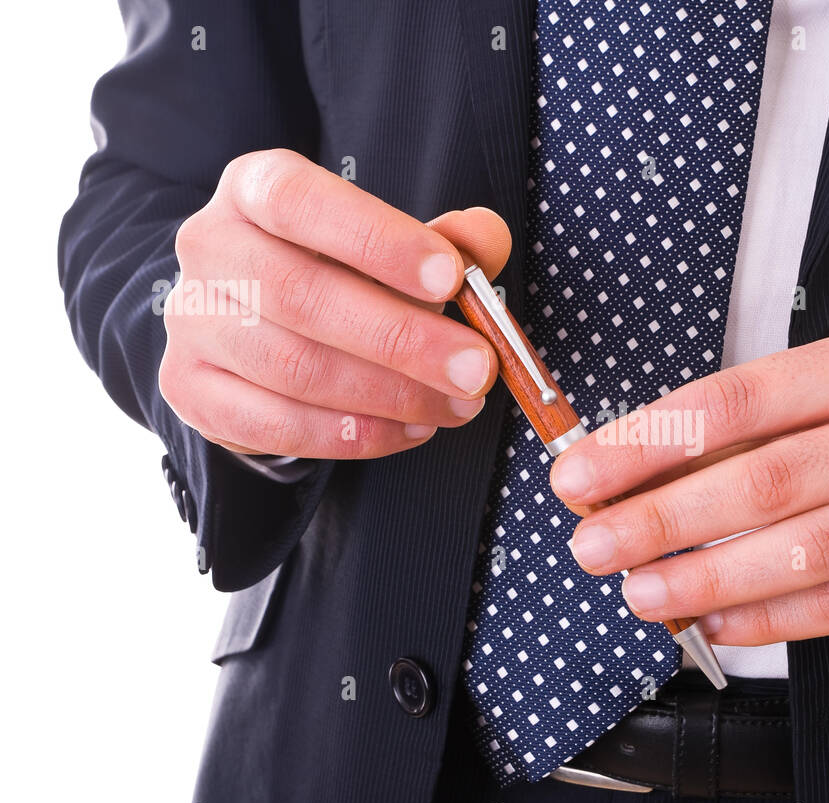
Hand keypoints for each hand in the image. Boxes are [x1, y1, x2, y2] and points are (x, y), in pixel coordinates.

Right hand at [159, 148, 510, 457]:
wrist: (256, 324)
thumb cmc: (341, 272)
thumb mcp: (393, 242)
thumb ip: (447, 241)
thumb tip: (484, 240)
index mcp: (254, 187)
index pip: (298, 200)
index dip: (376, 239)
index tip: (450, 278)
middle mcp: (208, 246)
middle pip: (299, 295)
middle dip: (402, 338)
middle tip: (476, 368)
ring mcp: (191, 321)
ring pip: (292, 367)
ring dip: (389, 395)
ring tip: (457, 404)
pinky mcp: (190, 389)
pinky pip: (276, 425)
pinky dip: (354, 435)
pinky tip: (411, 429)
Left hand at [549, 334, 828, 642]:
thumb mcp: (822, 419)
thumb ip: (730, 446)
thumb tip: (615, 484)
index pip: (736, 399)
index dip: (648, 442)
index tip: (580, 477)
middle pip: (768, 477)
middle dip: (666, 517)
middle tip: (596, 547)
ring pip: (810, 546)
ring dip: (712, 576)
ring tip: (646, 593)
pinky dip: (772, 619)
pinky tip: (716, 624)